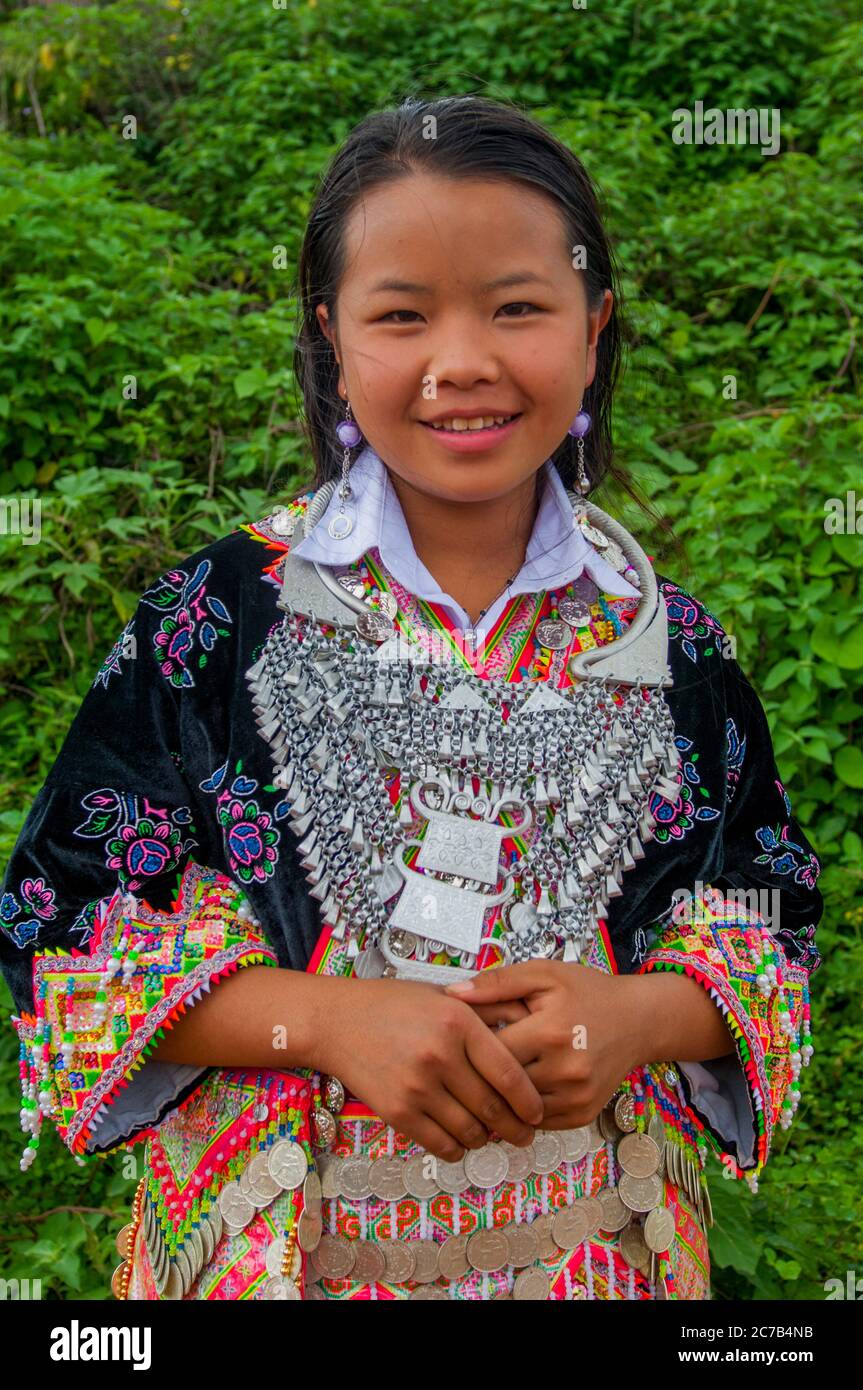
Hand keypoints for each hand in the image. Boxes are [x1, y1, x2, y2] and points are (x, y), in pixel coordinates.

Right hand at [319, 977, 543, 1160]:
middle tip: (525, 1134)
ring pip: (470, 1130)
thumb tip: (530, 1028)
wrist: (337, 1022)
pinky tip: (461, 1139)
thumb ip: (485, 1011)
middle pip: (493, 1107)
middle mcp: (440, 1055)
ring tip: (490, 1134)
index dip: (529, 1100)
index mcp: (457, 1022)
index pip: (508, 1073)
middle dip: (516, 1127)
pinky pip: (440, 1144)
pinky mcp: (396, 1111)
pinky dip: (457, 1148)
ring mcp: (416, 1086)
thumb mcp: (444, 995)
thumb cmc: (393, 1005)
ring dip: (486, 1138)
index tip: (537, 1111)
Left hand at [445, 961, 648, 1129]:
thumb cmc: (586, 992)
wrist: (638, 1020)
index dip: (469, 1048)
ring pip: (516, 1109)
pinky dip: (521, 1109)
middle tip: (463, 1064)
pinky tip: (512, 1092)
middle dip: (480, 1074)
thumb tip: (453, 994)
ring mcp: (576, 1097)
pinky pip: (537, 1121)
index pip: (491, 1053)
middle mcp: (565, 1070)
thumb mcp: (543, 974)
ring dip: (499, 1096)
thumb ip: (497, 983)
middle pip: (501, 1085)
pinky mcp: (582, 1114)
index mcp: (550, 1032)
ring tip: (484, 1079)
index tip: (459, 1040)